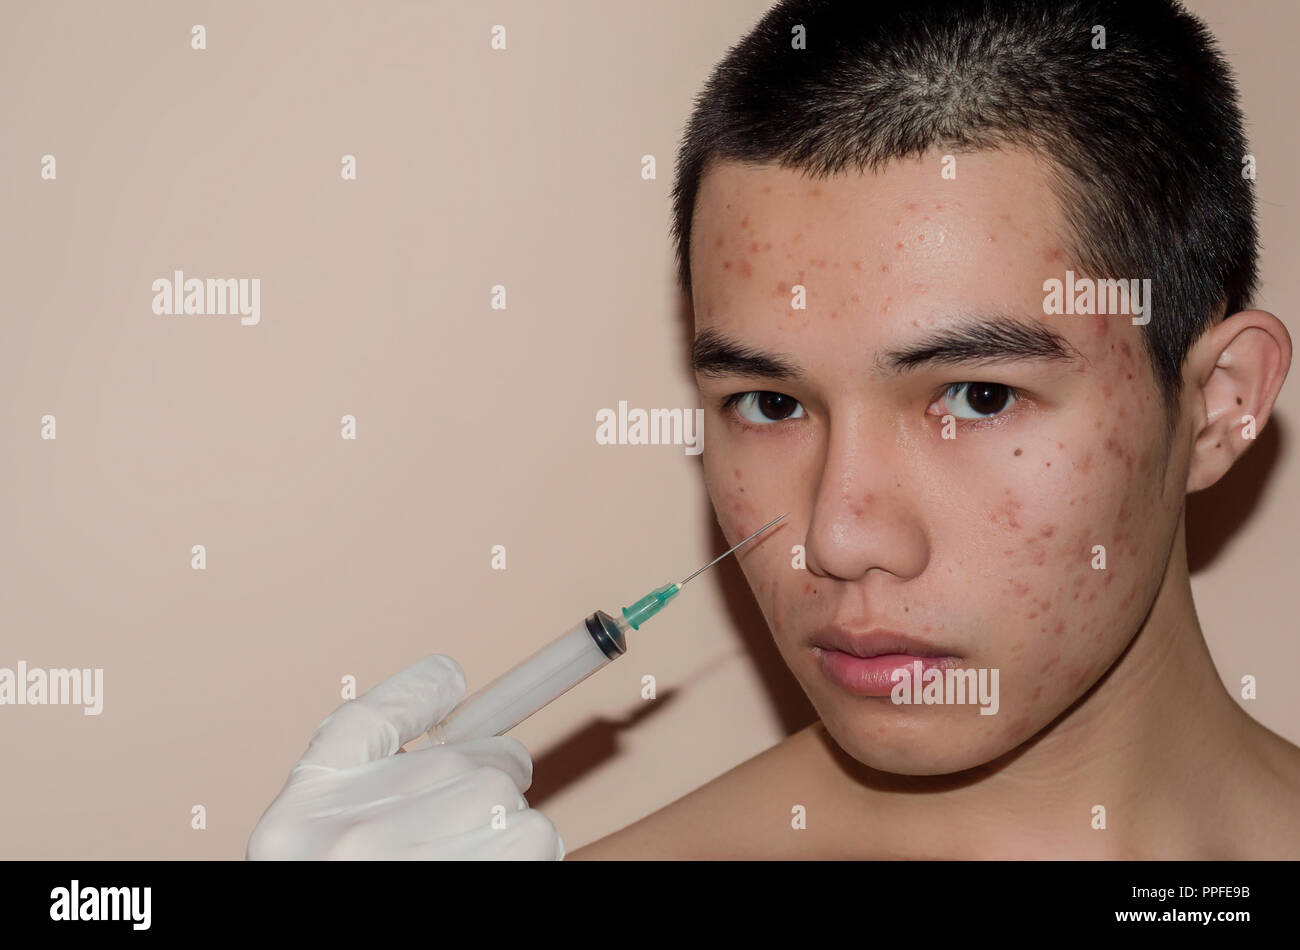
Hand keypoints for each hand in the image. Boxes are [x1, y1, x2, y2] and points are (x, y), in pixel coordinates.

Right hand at [246, 654, 563, 859]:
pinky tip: (493, 874)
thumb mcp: (316, 834)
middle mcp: (344, 846)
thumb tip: (446, 675)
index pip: (364, 724)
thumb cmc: (342, 881)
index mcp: (301, 820)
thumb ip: (367, 752)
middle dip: (490, 782)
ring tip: (474, 863)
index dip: (418, 692)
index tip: (452, 678)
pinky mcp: (471, 901)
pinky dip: (530, 857)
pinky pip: (539, 845)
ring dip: (516, 831)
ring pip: (516, 808)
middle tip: (470, 819)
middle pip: (469, 768)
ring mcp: (400, 875)